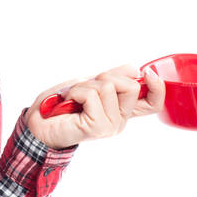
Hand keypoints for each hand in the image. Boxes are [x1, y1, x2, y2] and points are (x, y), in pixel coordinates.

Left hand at [24, 64, 164, 149]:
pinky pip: (91, 95)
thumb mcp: (88, 85)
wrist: (38, 123)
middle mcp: (119, 120)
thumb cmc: (60, 105)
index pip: (153, 103)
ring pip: (107, 87)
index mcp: (121, 109)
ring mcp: (111, 125)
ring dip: (83, 85)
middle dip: (105, 77)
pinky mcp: (98, 127)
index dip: (158, 87)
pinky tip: (69, 103)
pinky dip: (75, 92)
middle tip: (85, 88)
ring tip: (72, 98)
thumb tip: (133, 68)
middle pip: (131, 85)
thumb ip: (111, 78)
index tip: (148, 73)